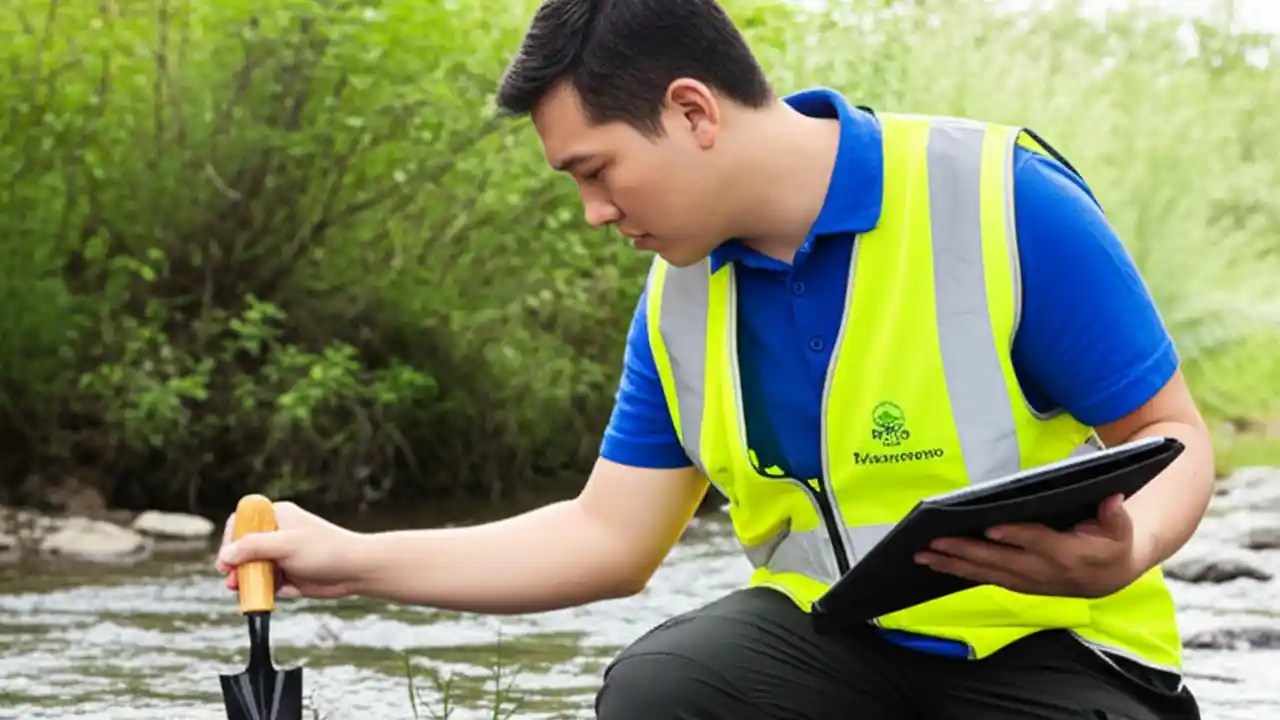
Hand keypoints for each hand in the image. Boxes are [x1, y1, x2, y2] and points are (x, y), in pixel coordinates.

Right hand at [215, 500, 366, 599]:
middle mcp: (278, 534)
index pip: (244, 521)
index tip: (227, 557)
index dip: (231, 538)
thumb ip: (254, 548)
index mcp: (278, 516)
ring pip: (254, 568)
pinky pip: (267, 583)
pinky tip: (260, 598)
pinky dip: (261, 590)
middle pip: (244, 548)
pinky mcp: (289, 575)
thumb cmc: (325, 550)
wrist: (356, 570)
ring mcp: (283, 555)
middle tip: (231, 579)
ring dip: (245, 580)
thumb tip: (225, 554)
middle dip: (235, 564)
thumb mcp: (286, 545)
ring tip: (239, 590)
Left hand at [914, 494, 1148, 598]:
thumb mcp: (1122, 526)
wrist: (1112, 575)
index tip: (990, 528)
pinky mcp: (1019, 584)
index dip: (1015, 536)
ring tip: (923, 555)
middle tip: (934, 542)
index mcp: (1069, 555)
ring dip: (954, 566)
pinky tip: (937, 564)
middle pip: (1001, 562)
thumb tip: (1112, 499)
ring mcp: (1029, 582)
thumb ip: (1115, 514)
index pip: (1038, 544)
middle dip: (966, 552)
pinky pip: (986, 579)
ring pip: (987, 574)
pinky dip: (961, 572)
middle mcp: (1044, 572)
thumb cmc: (1113, 542)